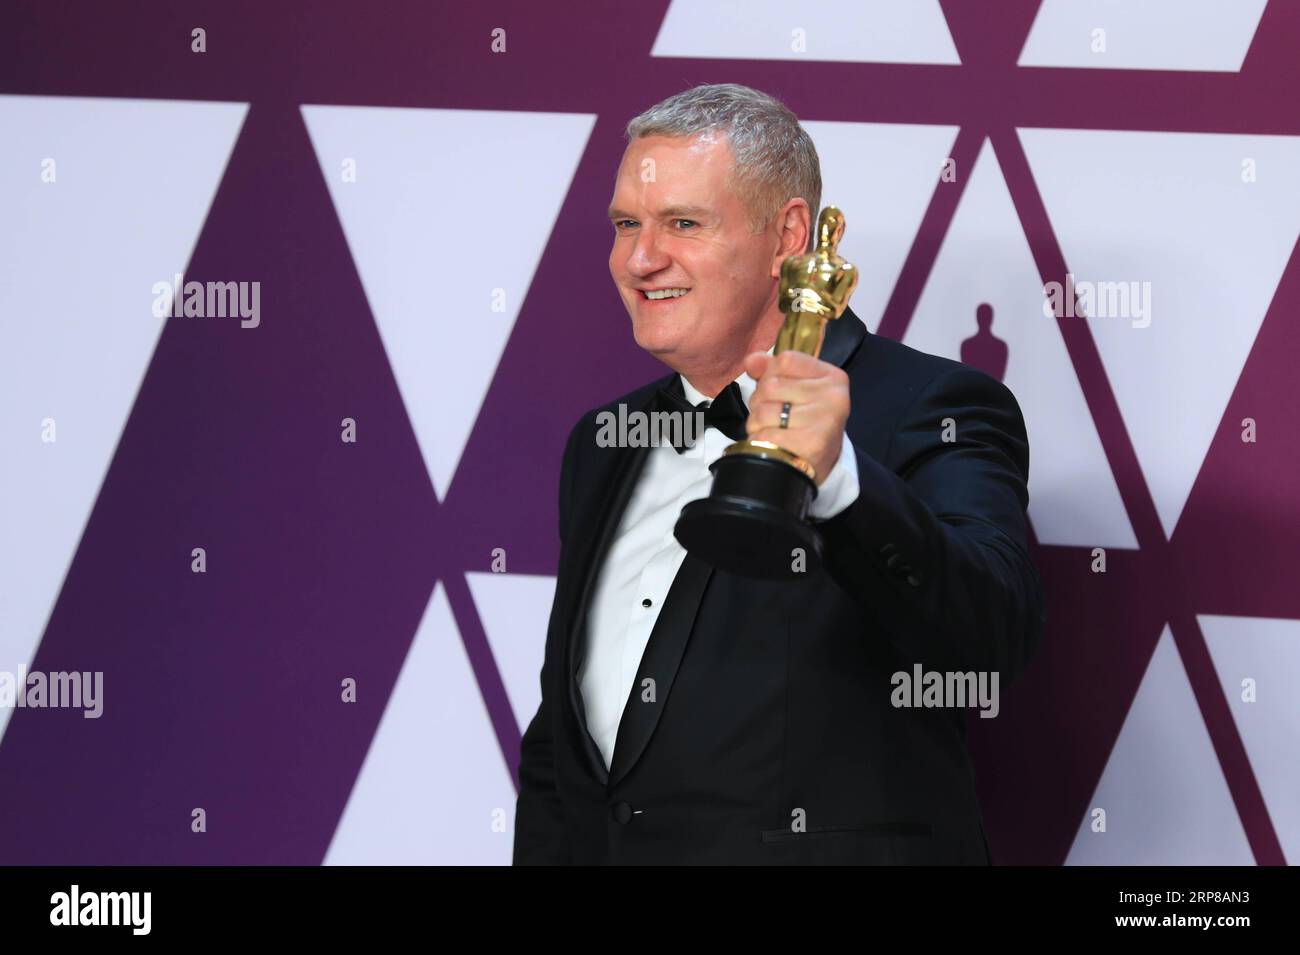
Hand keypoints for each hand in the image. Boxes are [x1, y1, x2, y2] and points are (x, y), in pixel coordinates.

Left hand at [743, 350, 849, 486]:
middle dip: (760, 402)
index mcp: (831, 377)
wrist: (817, 466)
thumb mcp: (795, 391)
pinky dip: (759, 441)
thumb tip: (751, 360)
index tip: (779, 392)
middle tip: (774, 418)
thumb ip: (772, 370)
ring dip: (757, 423)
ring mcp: (824, 420)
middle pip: (771, 385)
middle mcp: (833, 396)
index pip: (785, 360)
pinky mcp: (811, 444)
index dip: (769, 374)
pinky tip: (773, 446)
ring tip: (774, 431)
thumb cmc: (804, 423)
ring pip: (763, 410)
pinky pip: (764, 435)